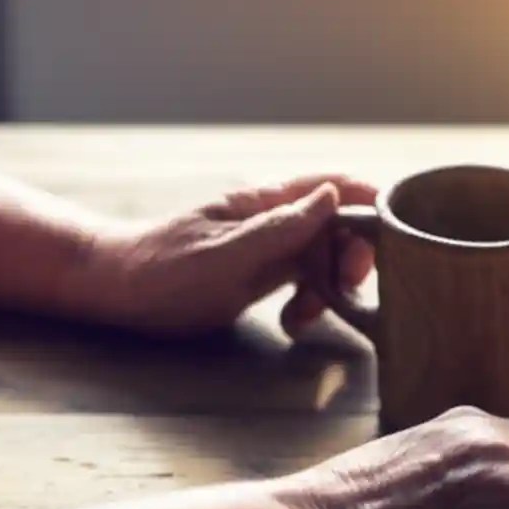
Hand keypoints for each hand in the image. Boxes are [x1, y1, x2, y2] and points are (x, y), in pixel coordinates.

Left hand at [77, 175, 377, 335]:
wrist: (118, 292)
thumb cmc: (161, 270)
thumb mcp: (224, 254)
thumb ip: (280, 228)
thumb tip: (332, 196)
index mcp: (265, 202)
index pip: (334, 185)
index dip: (369, 205)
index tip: (390, 239)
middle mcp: (274, 219)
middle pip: (339, 225)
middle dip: (353, 257)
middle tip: (343, 291)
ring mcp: (269, 247)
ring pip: (326, 257)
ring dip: (332, 287)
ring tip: (308, 316)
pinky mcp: (262, 274)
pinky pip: (305, 281)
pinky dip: (312, 303)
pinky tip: (295, 323)